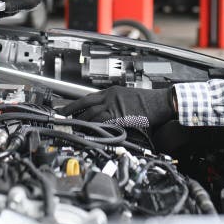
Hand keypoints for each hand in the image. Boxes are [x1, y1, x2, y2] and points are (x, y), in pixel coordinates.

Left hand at [58, 86, 175, 129]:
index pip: (88, 97)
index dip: (76, 103)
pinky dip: (94, 127)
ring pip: (91, 113)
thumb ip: (116, 103)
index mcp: (112, 91)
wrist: (160, 101)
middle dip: (71, 109)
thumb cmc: (148, 101)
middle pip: (85, 103)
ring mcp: (115, 106)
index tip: (67, 108)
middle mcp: (111, 97)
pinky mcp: (120, 116)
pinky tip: (88, 131)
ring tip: (73, 127)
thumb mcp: (128, 97)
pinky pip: (103, 122)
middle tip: (63, 115)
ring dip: (81, 121)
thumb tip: (108, 113)